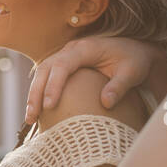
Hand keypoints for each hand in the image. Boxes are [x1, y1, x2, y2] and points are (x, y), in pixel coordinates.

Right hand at [26, 36, 166, 123]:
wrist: (135, 51)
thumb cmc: (134, 61)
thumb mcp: (133, 72)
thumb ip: (120, 86)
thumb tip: (106, 103)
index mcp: (86, 48)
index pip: (63, 65)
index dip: (53, 85)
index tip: (49, 106)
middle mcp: (71, 49)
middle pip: (45, 68)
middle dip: (35, 93)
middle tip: (32, 117)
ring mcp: (65, 56)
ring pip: (41, 72)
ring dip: (33, 94)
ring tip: (31, 119)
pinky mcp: (64, 65)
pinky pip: (47, 77)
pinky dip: (40, 93)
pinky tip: (39, 112)